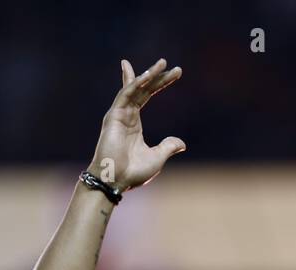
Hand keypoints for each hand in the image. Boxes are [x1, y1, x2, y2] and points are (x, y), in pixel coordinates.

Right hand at [88, 58, 185, 192]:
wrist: (115, 181)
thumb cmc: (132, 173)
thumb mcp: (157, 158)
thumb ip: (167, 147)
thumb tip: (181, 143)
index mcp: (134, 122)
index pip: (147, 95)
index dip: (160, 83)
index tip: (175, 72)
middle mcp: (126, 114)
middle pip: (143, 88)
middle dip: (156, 76)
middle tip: (169, 64)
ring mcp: (119, 114)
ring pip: (134, 88)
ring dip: (147, 75)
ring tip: (162, 63)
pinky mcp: (114, 117)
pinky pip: (125, 96)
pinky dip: (135, 84)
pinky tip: (147, 76)